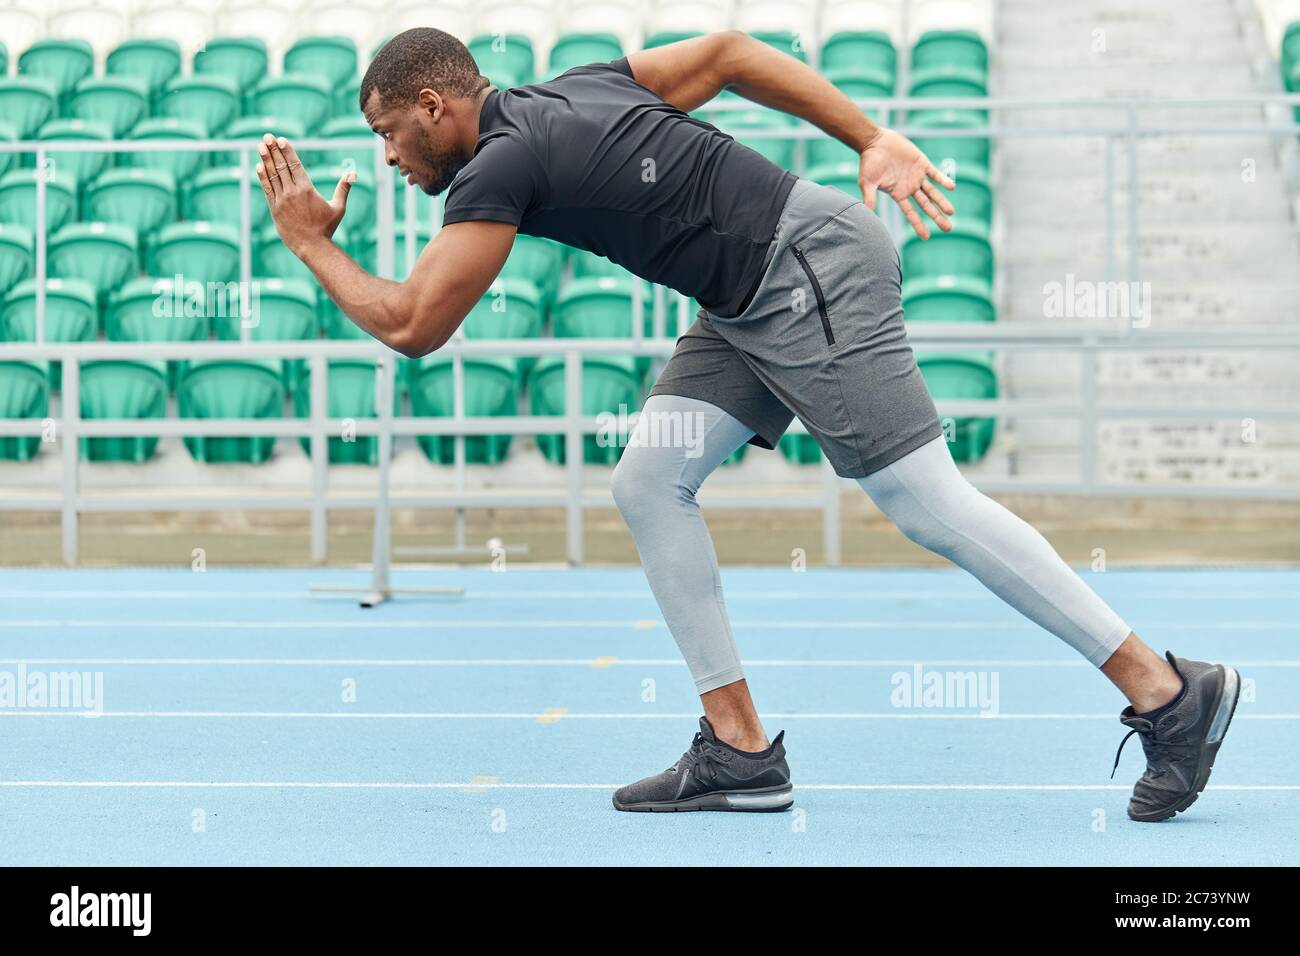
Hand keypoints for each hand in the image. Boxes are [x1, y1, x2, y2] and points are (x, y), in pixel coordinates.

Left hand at [257, 133, 354, 255]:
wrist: (311, 247)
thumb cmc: (326, 228)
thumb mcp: (338, 208)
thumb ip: (343, 189)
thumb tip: (353, 174)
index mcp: (307, 190)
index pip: (295, 165)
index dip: (287, 151)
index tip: (281, 139)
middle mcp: (292, 193)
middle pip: (281, 166)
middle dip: (273, 150)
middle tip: (267, 136)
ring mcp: (281, 200)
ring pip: (272, 175)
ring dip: (266, 159)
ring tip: (260, 145)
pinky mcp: (274, 209)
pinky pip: (267, 189)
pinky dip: (263, 177)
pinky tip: (259, 166)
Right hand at [858, 128, 955, 239]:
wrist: (875, 142)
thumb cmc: (868, 162)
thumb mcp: (867, 182)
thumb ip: (869, 197)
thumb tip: (867, 213)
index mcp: (898, 195)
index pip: (911, 213)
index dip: (918, 225)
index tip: (926, 237)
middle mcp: (909, 188)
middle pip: (926, 206)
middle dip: (937, 217)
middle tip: (948, 228)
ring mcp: (917, 176)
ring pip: (933, 192)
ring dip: (942, 202)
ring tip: (952, 212)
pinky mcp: (922, 163)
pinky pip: (935, 174)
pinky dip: (943, 180)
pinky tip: (951, 187)